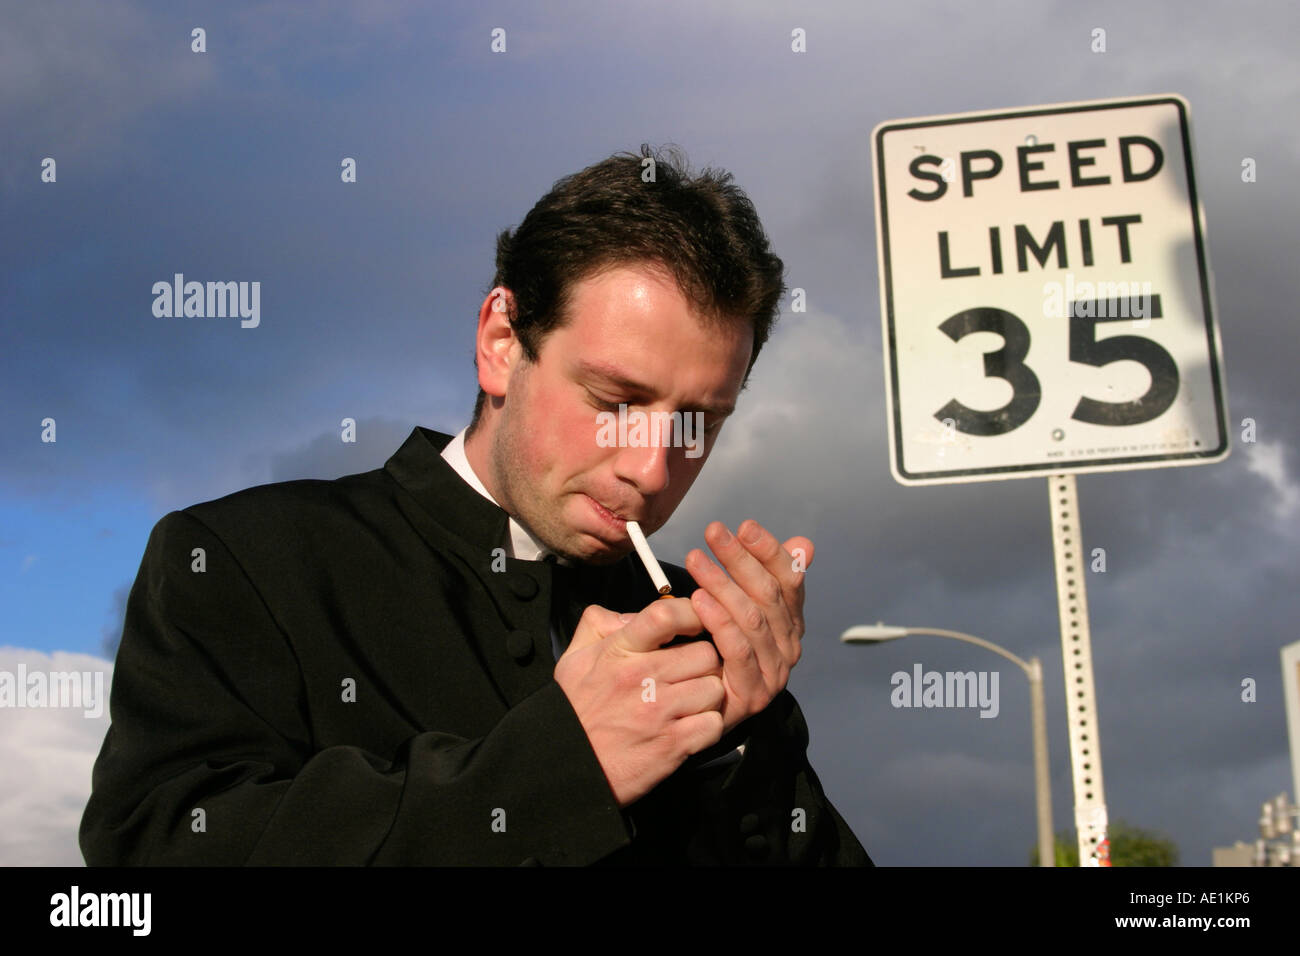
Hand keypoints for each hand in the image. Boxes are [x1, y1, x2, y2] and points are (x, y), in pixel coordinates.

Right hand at [553, 598, 725, 806]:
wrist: (565, 765)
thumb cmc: (573, 711)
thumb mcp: (574, 658)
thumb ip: (599, 625)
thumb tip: (631, 615)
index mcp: (619, 651)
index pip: (665, 615)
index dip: (691, 614)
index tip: (694, 623)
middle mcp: (641, 677)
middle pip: (705, 653)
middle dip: (703, 662)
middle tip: (691, 672)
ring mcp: (658, 711)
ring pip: (714, 688)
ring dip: (708, 695)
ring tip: (690, 702)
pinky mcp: (672, 745)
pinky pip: (713, 724)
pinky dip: (707, 727)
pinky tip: (691, 727)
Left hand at [685, 520, 812, 734]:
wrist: (698, 710)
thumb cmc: (714, 649)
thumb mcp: (738, 607)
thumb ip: (767, 576)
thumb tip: (804, 544)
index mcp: (790, 622)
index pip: (789, 580)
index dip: (769, 551)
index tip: (745, 526)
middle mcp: (789, 646)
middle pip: (768, 594)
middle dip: (739, 559)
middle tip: (713, 532)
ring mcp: (774, 672)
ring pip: (752, 619)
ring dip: (722, 584)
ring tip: (695, 560)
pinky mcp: (752, 694)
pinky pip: (738, 651)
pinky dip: (719, 622)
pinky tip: (698, 600)